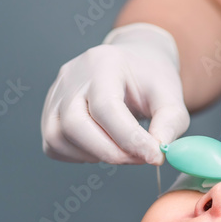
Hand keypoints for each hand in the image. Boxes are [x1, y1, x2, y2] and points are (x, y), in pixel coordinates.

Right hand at [42, 23, 189, 164]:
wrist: (132, 64)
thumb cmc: (149, 78)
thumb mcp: (171, 94)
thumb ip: (170, 122)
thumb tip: (158, 154)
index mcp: (103, 62)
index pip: (106, 106)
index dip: (129, 138)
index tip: (154, 156)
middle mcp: (72, 76)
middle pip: (75, 124)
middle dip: (110, 152)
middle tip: (140, 159)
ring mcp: (56, 94)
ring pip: (58, 137)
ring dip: (94, 155)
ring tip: (123, 151)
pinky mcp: (49, 112)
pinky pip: (53, 144)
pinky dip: (78, 155)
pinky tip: (102, 146)